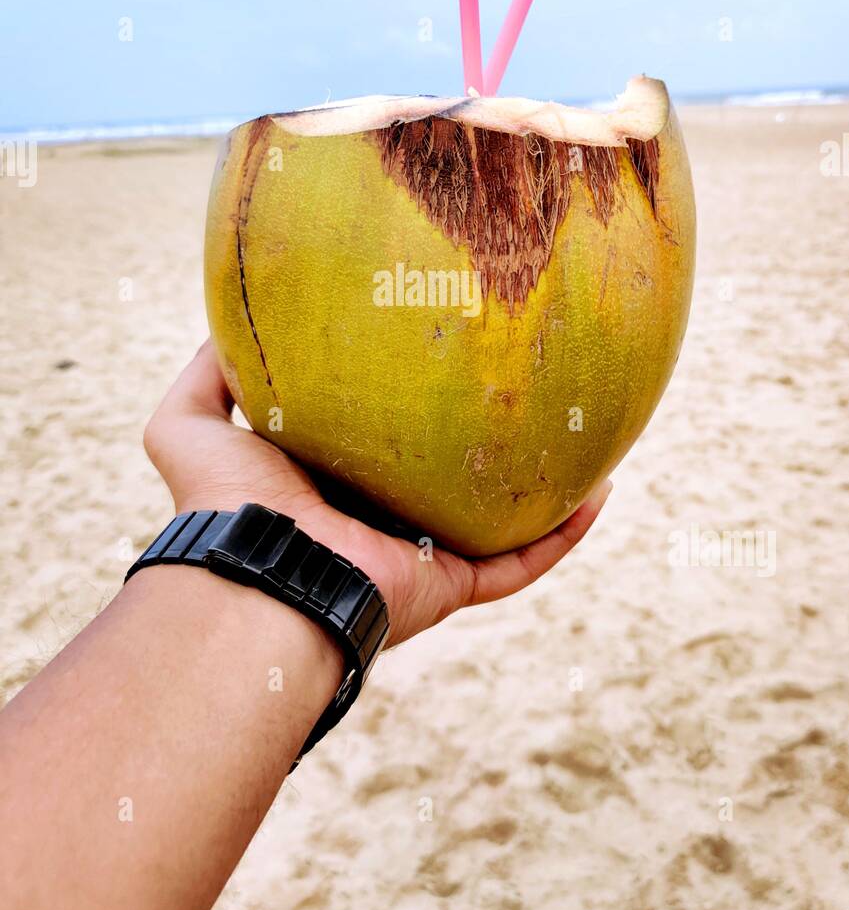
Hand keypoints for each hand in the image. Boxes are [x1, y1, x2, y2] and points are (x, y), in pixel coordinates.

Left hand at [143, 341, 611, 647]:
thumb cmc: (223, 501)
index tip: (444, 364)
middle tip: (525, 393)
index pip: (382, 444)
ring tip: (584, 442)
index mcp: (331, 486)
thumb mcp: (188, 424)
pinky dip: (564, 535)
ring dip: (543, 489)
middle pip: (447, 481)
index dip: (411, 411)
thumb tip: (225, 325)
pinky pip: (522, 560)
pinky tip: (599, 492)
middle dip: (485, 447)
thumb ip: (205, 374)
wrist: (256, 573)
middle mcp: (379, 522)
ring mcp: (420, 557)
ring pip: (499, 522)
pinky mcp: (450, 584)